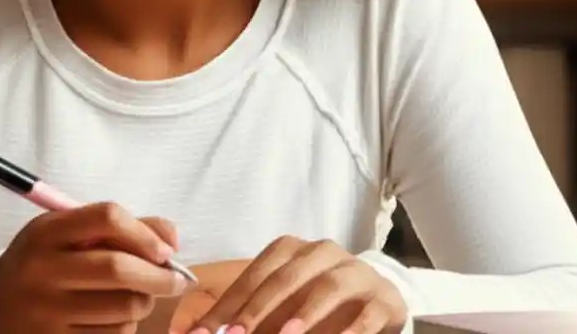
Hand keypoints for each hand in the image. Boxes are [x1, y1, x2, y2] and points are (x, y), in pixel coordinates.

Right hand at [0, 202, 190, 332]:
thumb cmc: (44, 262)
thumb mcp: (68, 233)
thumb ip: (121, 228)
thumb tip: (172, 240)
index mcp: (47, 232)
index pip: (106, 217)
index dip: (145, 233)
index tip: (164, 250)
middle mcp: (42, 270)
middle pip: (119, 268)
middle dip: (160, 276)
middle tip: (176, 280)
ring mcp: (45, 312)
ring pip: (123, 309)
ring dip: (143, 304)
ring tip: (136, 298)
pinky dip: (125, 328)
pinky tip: (114, 320)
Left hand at [173, 236, 407, 333]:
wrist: (376, 300)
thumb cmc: (314, 303)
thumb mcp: (276, 307)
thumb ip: (240, 317)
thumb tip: (193, 332)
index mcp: (290, 250)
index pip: (253, 275)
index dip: (227, 305)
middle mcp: (322, 253)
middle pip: (285, 277)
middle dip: (257, 310)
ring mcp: (354, 272)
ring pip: (327, 288)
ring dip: (303, 314)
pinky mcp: (382, 297)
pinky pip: (366, 314)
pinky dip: (350, 331)